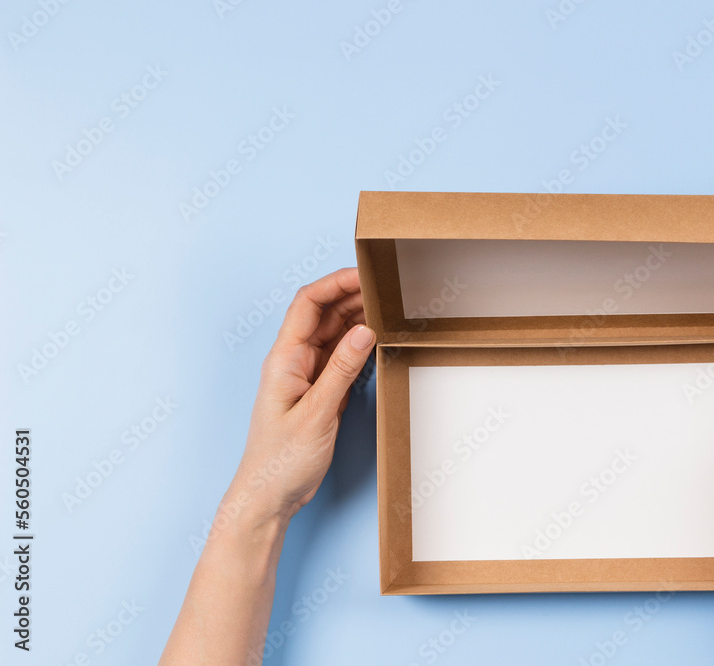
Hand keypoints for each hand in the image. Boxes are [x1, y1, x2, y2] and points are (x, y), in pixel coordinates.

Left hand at [224, 268, 372, 525]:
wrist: (269, 496)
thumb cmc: (281, 460)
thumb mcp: (317, 414)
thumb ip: (341, 370)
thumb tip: (365, 331)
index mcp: (284, 359)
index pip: (309, 304)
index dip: (336, 283)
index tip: (365, 274)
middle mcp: (293, 361)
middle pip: (323, 314)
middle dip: (352, 296)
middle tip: (386, 290)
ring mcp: (306, 376)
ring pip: (334, 335)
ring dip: (357, 320)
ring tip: (387, 310)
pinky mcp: (318, 392)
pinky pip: (340, 359)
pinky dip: (359, 347)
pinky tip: (377, 343)